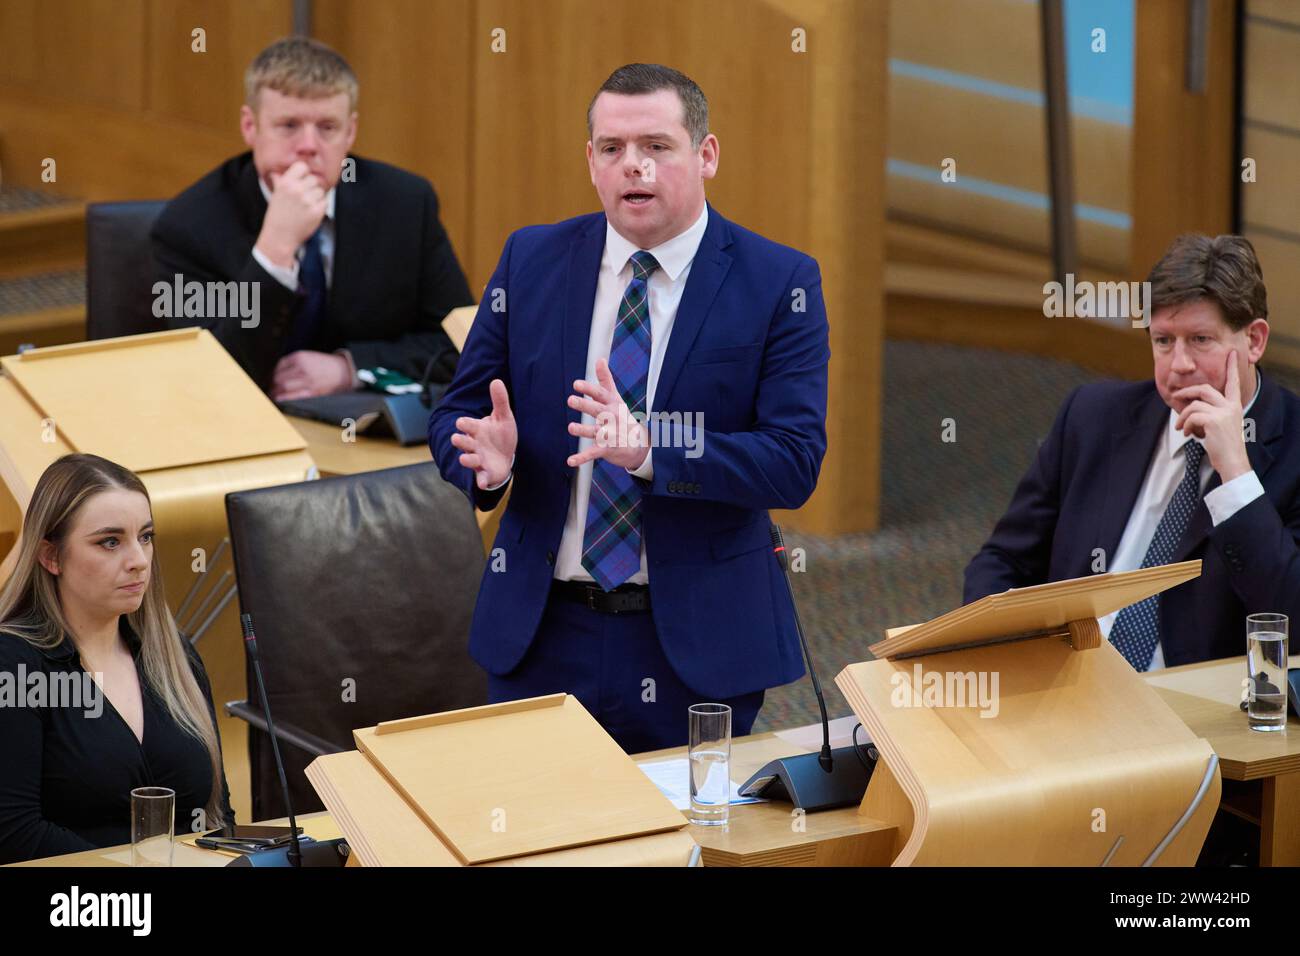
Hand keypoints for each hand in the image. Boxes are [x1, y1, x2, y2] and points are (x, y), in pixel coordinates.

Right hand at [255, 161, 326, 267]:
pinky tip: (311, 212)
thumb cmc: (277, 216)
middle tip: (304, 198)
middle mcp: (296, 189)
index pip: (302, 166)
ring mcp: (307, 200)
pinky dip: (320, 206)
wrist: (280, 237)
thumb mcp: (276, 196)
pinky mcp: (317, 211)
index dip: (304, 174)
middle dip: (311, 188)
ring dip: (317, 197)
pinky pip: (325, 202)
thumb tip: (277, 173)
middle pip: (314, 179)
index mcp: (285, 183)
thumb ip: (280, 182)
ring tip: (306, 206)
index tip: (302, 182)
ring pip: (321, 191)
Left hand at [271, 351, 352, 400]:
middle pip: (278, 377)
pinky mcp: (312, 391)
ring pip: (283, 387)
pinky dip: (284, 398)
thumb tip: (276, 373)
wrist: (342, 371)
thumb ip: (292, 362)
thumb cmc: (323, 364)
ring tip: (273, 394)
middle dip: (272, 384)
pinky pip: (293, 396)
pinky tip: (279, 399)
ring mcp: (307, 380)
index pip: (278, 366)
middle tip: (270, 387)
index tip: (270, 378)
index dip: (272, 373)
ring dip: (275, 392)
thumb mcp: (307, 356)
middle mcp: (301, 368)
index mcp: (299, 357)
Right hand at [451, 379, 516, 489]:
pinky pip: (481, 478)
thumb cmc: (501, 435)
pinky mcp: (485, 472)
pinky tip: (483, 484)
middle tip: (458, 438)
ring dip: (467, 460)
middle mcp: (474, 444)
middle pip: (462, 442)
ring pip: (468, 460)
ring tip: (466, 458)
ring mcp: (478, 459)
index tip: (462, 423)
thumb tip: (496, 381)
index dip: (464, 424)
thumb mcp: (504, 417)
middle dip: (460, 441)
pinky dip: (481, 481)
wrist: (506, 456)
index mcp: (476, 429)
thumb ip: (500, 401)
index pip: (466, 425)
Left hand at [565, 357, 649, 470]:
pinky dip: (581, 458)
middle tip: (570, 400)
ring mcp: (610, 434)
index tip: (576, 384)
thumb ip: (605, 379)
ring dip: (583, 430)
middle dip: (584, 405)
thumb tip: (600, 359)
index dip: (588, 389)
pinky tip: (570, 461)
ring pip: (595, 431)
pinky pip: (593, 453)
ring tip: (571, 427)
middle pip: (597, 410)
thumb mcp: (615, 397)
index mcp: (612, 404)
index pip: (600, 394)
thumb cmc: (621, 417)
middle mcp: (611, 418)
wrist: (638, 445)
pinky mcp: (606, 449)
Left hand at [1172, 351, 1251, 482]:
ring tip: (1180, 427)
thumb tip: (1191, 407)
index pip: (1234, 382)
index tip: (1233, 353)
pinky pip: (1192, 416)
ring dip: (1182, 416)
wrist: (1233, 462)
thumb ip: (1211, 412)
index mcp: (1234, 405)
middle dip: (1186, 392)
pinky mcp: (1214, 421)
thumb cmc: (1224, 446)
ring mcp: (1223, 413)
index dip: (1232, 367)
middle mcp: (1230, 406)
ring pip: (1194, 405)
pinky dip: (1186, 425)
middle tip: (1175, 397)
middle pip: (1204, 389)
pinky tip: (1188, 434)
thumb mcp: (1221, 425)